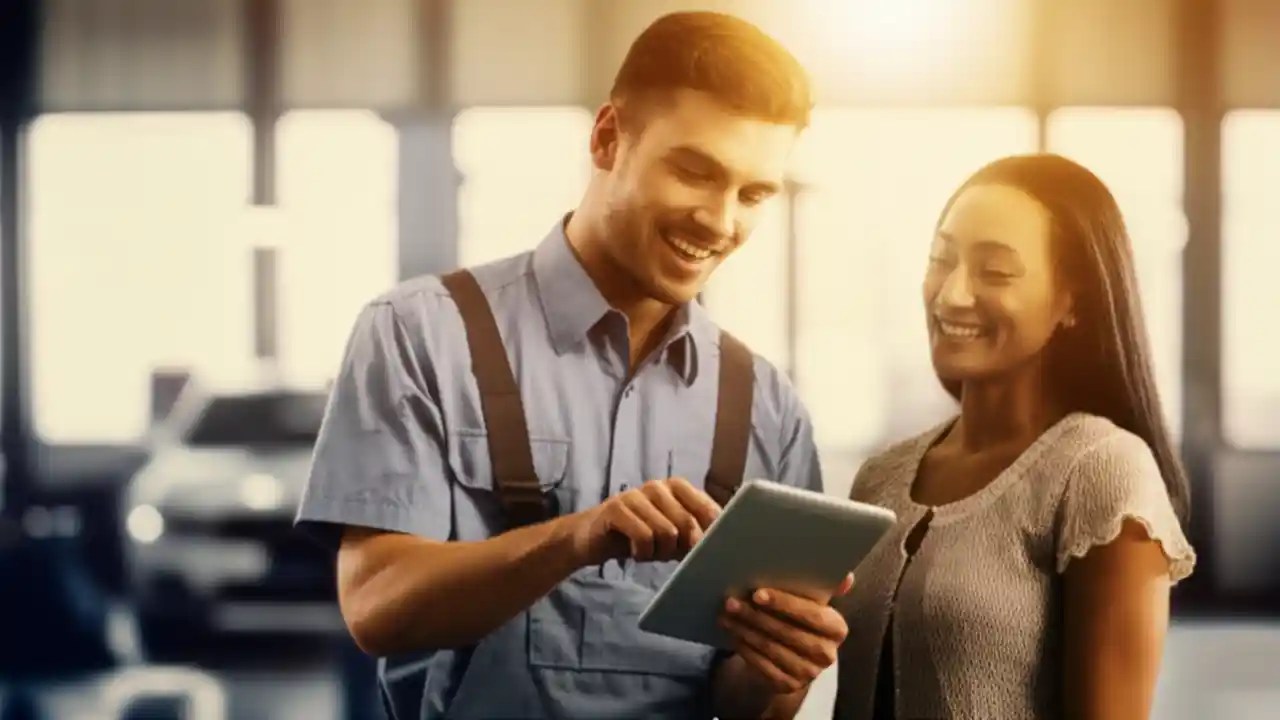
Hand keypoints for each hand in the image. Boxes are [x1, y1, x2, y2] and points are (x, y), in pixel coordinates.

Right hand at [569, 477, 721, 565]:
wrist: (592, 539)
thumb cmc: (638, 538)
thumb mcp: (672, 538)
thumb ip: (695, 536)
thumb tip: (724, 546)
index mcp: (677, 488)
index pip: (708, 509)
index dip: (712, 535)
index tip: (709, 554)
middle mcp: (658, 486)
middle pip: (688, 523)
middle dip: (681, 548)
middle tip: (666, 555)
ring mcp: (636, 495)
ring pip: (667, 532)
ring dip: (659, 552)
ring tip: (648, 552)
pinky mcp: (617, 508)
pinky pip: (644, 537)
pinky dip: (642, 553)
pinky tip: (634, 553)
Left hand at [718, 573, 854, 693]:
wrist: (790, 656)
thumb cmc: (799, 619)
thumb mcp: (812, 601)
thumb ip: (825, 587)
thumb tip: (846, 576)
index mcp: (836, 628)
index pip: (812, 615)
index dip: (785, 604)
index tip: (758, 593)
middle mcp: (827, 654)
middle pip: (786, 632)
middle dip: (756, 615)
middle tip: (731, 601)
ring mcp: (808, 673)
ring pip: (770, 647)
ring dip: (744, 629)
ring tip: (726, 614)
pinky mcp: (788, 686)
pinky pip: (761, 665)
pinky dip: (744, 647)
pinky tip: (732, 633)